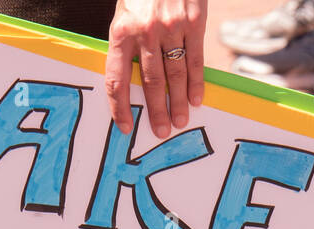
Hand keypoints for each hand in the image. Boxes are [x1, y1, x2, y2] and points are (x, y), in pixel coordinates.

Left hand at [106, 0, 206, 138]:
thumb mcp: (125, 13)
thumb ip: (127, 43)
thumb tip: (132, 82)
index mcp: (121, 31)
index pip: (116, 79)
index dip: (120, 106)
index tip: (125, 126)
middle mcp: (145, 31)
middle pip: (150, 82)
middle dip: (156, 111)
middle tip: (161, 131)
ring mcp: (171, 27)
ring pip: (174, 74)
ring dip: (178, 102)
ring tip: (180, 121)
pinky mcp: (193, 23)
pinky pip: (194, 60)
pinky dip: (196, 83)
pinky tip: (197, 99)